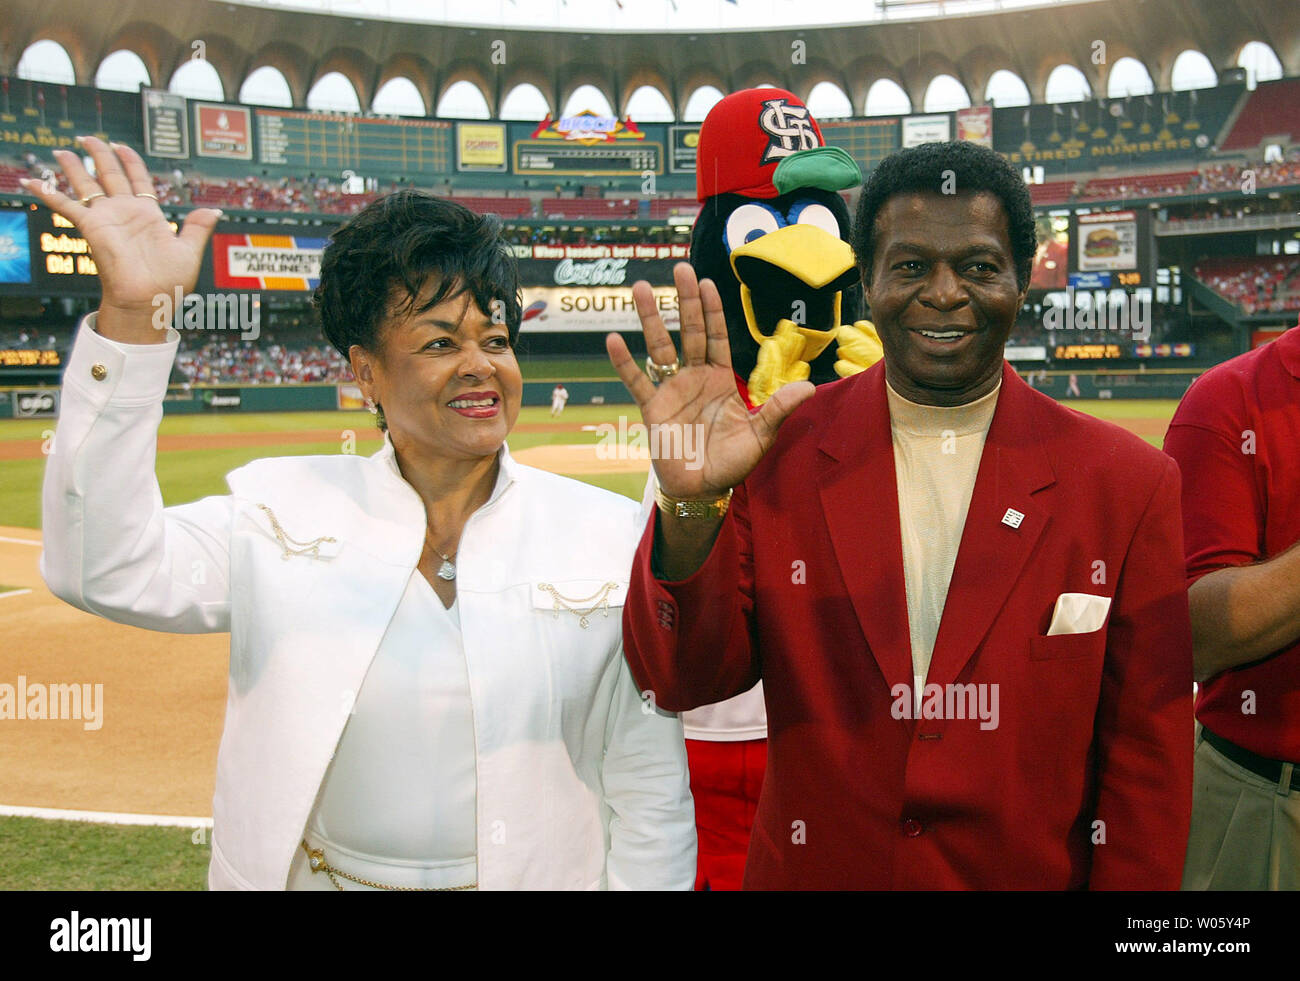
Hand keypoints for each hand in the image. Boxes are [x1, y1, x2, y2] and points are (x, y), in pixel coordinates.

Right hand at [20, 136, 221, 342]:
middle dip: (99, 154)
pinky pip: (66, 206)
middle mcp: (126, 212)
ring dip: (73, 167)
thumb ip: (198, 228)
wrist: (150, 300)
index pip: (138, 179)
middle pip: (110, 174)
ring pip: (87, 184)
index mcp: (149, 214)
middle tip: (87, 137)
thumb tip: (214, 210)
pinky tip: (32, 182)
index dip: (130, 160)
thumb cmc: (169, 282)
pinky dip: (49, 193)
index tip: (122, 145)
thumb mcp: (189, 251)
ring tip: (61, 150)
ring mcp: (108, 218)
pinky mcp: (92, 227)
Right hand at [605, 262, 814, 499]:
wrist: (702, 490)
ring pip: (660, 347)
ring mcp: (671, 390)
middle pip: (690, 331)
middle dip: (685, 300)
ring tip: (640, 288)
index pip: (717, 335)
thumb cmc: (731, 462)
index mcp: (720, 378)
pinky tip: (613, 339)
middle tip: (680, 269)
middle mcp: (694, 377)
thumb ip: (778, 408)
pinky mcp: (652, 409)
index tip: (708, 282)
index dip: (713, 309)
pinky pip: (637, 382)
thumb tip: (808, 388)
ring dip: (650, 318)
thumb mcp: (761, 435)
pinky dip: (624, 362)